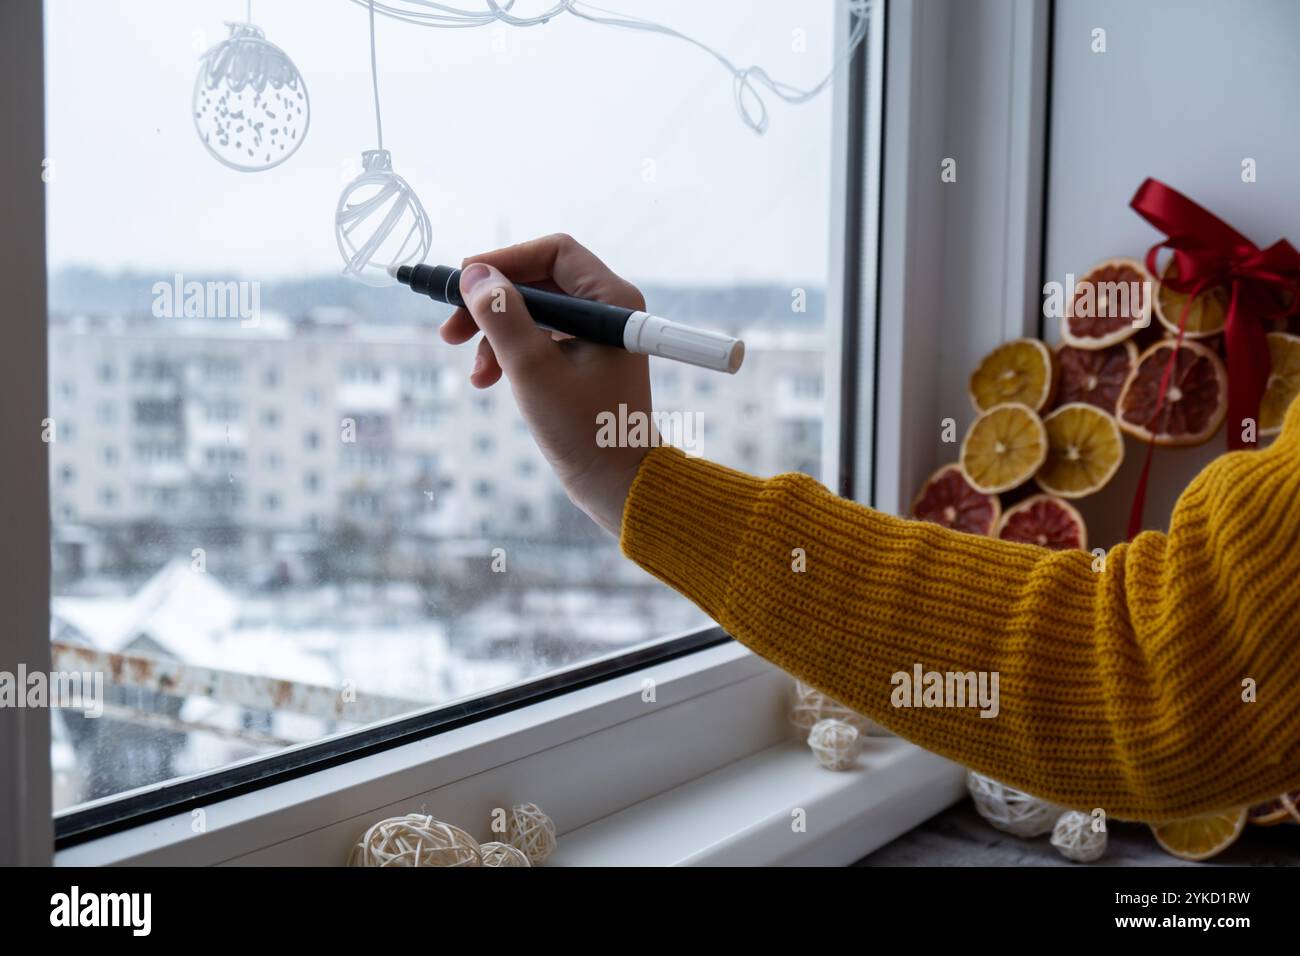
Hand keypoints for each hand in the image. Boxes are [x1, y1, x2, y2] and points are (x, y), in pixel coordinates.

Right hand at [439, 234, 651, 535]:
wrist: (616, 483)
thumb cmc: (585, 430)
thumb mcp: (532, 370)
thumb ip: (502, 317)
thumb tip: (474, 274)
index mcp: (611, 301)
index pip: (553, 252)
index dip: (505, 262)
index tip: (464, 284)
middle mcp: (607, 310)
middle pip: (538, 281)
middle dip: (492, 304)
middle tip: (450, 331)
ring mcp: (595, 335)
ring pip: (532, 312)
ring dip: (495, 335)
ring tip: (475, 373)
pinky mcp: (582, 358)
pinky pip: (538, 338)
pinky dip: (510, 354)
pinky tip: (488, 379)